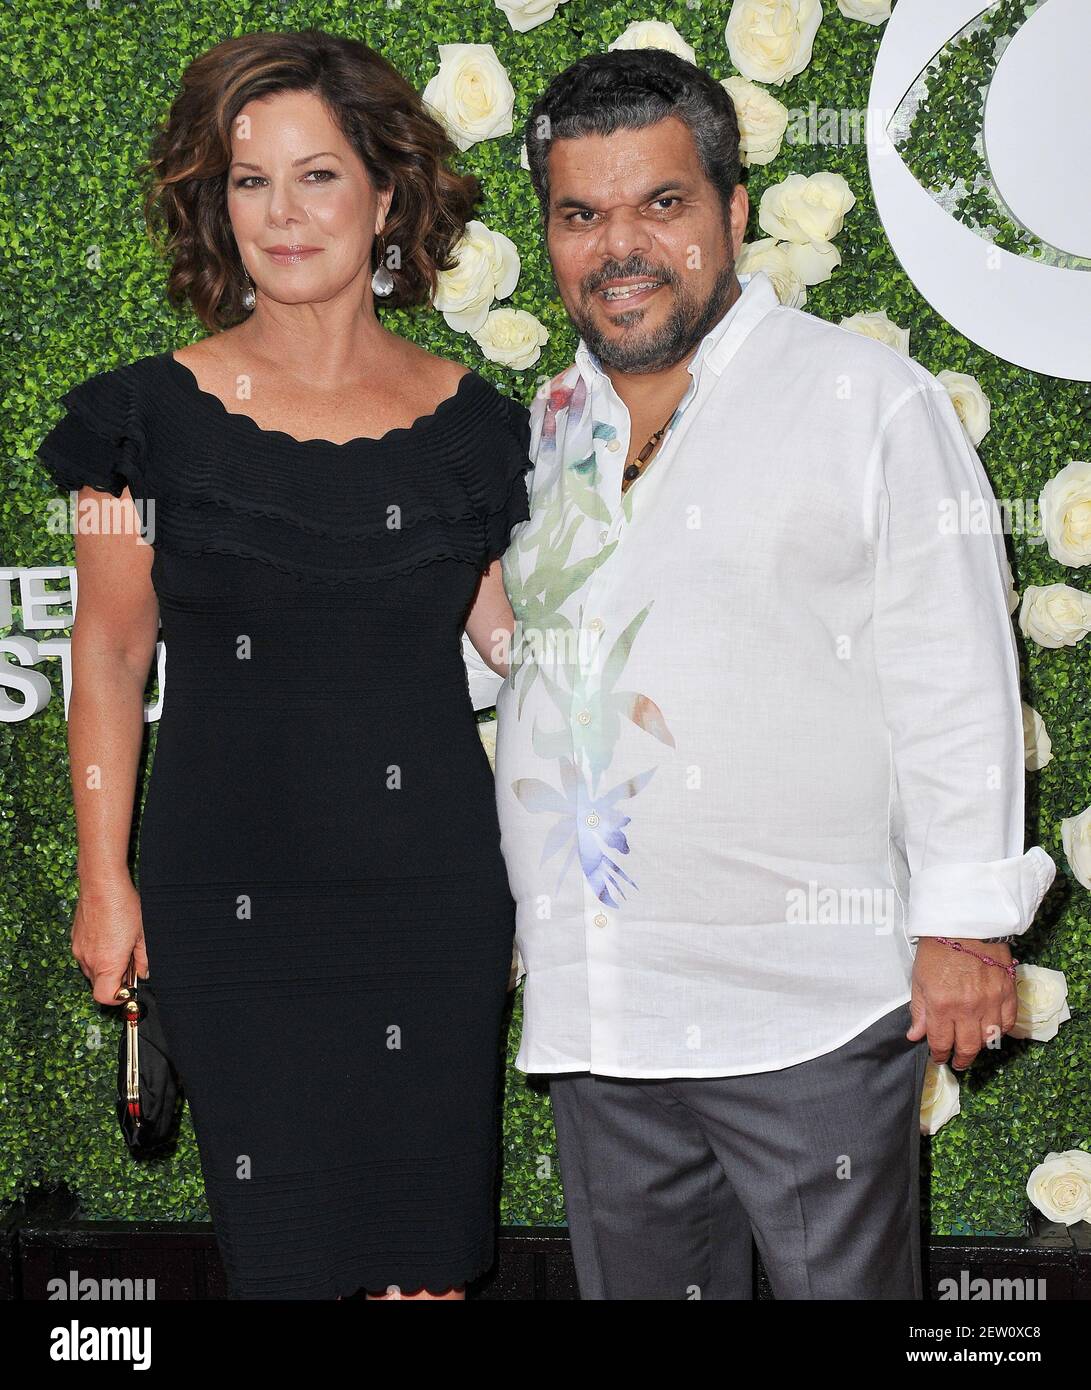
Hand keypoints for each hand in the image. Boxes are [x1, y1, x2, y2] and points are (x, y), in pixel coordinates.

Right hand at [71, 876, 147, 1005]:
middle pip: (99, 985)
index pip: (105, 997)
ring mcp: (79, 950)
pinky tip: (110, 938)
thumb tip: (143, 973)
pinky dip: (98, 955)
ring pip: (92, 971)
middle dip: (115, 980)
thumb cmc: (124, 906)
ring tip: (122, 947)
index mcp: (107, 963)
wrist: (102, 883)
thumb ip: (143, 959)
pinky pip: (86, 957)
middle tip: (131, 963)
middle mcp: (89, 960)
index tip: (129, 988)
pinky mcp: (75, 940)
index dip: (118, 997)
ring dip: (106, 967)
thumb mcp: (143, 935)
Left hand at [906, 937, 1017, 1069]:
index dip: (939, 1054)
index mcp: (942, 1005)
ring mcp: (992, 1001)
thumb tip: (915, 1036)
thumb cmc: (937, 948)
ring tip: (973, 1045)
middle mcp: (968, 1008)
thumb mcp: (919, 978)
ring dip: (980, 1046)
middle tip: (957, 1062)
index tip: (938, 1058)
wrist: (965, 923)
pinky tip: (991, 1029)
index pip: (942, 1042)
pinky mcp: (1009, 992)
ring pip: (990, 1039)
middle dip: (962, 1059)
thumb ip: (919, 1010)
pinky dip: (1000, 1031)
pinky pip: (1008, 1023)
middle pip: (969, 1047)